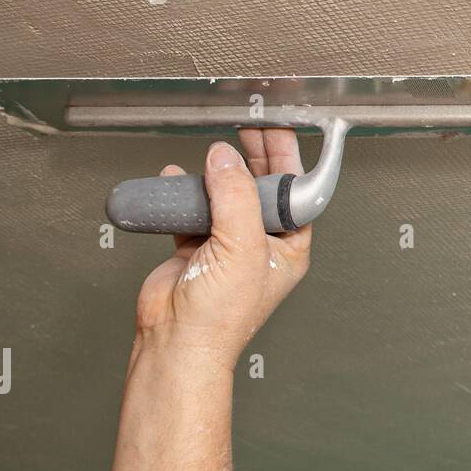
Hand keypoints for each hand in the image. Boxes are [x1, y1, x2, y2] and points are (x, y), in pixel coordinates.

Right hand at [133, 128, 313, 372]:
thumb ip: (236, 197)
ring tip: (214, 149)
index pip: (295, 191)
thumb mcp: (241, 246)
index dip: (288, 159)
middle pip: (262, 188)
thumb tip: (227, 160)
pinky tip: (177, 178)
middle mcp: (261, 244)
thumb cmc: (220, 317)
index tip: (277, 130)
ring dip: (217, 173)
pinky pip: (194, 210)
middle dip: (256, 156)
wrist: (175, 342)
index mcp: (288, 246)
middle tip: (249, 128)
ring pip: (226, 196)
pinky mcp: (196, 247)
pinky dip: (184, 192)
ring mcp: (227, 245)